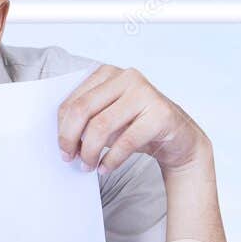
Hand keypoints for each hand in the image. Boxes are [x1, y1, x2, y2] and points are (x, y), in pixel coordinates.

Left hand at [57, 65, 208, 176]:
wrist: (178, 137)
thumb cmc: (137, 126)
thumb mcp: (107, 118)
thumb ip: (85, 120)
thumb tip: (62, 141)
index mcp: (107, 74)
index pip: (73, 101)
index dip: (62, 128)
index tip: (62, 149)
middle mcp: (126, 78)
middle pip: (83, 110)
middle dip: (70, 139)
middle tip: (70, 158)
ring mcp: (145, 93)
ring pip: (101, 126)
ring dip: (90, 152)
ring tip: (88, 166)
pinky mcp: (160, 113)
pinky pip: (125, 141)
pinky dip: (111, 159)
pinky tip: (106, 167)